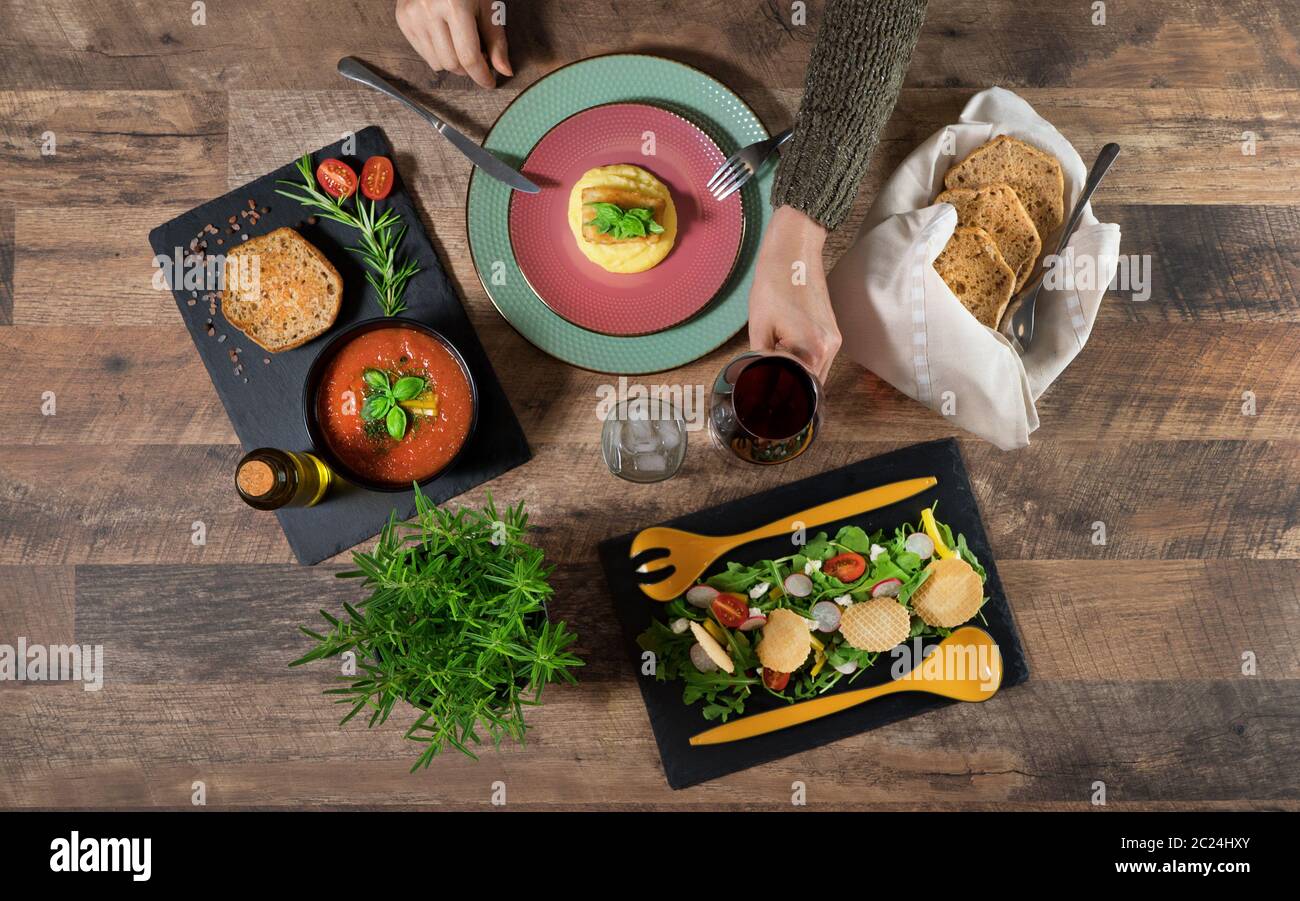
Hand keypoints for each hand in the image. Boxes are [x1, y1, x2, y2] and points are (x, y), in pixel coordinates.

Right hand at [396, 0, 511, 87]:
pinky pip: (424, 54)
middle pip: (452, 64)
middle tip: (478, 54)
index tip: (490, 82)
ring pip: (437, 63)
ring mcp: (412, 15)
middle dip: (469, 67)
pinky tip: (446, 37)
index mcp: (454, 5)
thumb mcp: (488, 6)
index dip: (482, 75)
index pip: (468, 57)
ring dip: (453, 62)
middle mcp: (429, 10)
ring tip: (461, 43)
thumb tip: (505, 71)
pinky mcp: (403, 19)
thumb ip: (496, 40)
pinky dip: (439, 53)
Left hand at [747, 205, 840, 382]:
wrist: (792, 254)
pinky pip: (820, 358)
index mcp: (813, 349)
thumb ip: (761, 360)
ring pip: (817, 372)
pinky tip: (786, 352)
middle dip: (791, 385)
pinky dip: (804, 361)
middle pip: (811, 385)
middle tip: (767, 382)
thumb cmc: (774, 285)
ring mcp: (836, 340)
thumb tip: (758, 378)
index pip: (798, 387)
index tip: (764, 391)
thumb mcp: (759, 328)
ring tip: (775, 365)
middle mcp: (831, 348)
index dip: (780, 391)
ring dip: (798, 373)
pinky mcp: (834, 332)